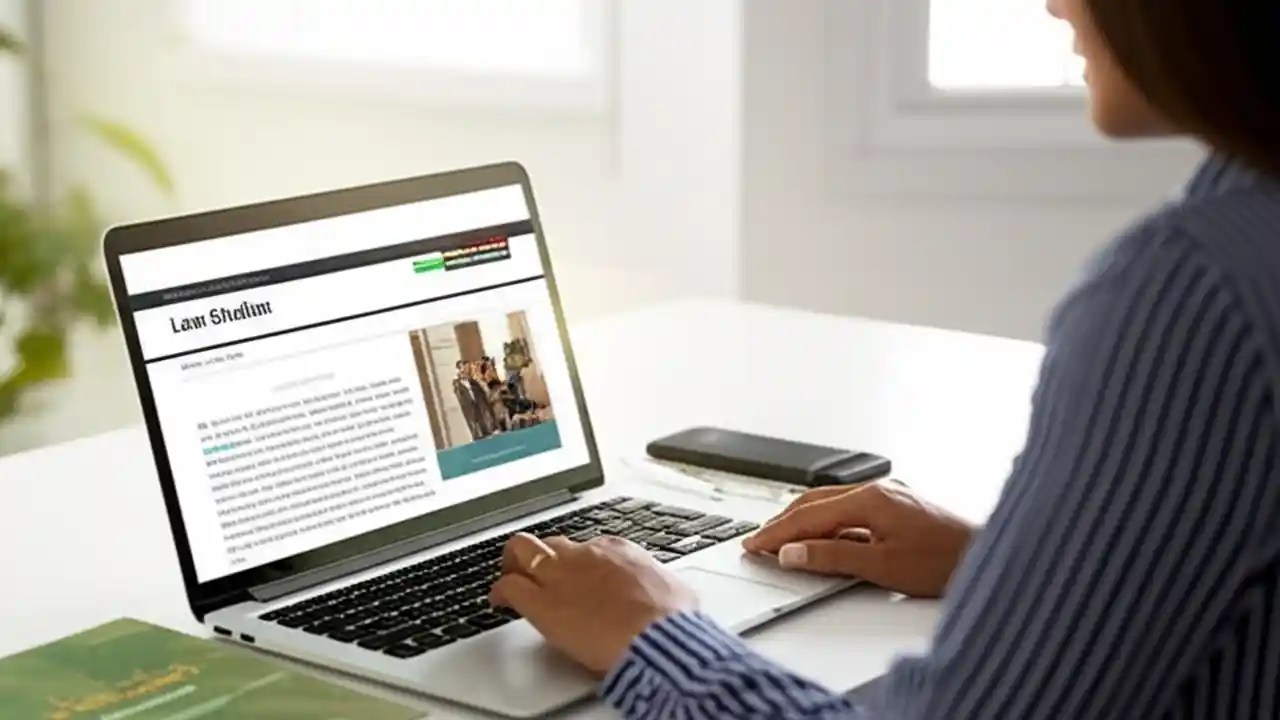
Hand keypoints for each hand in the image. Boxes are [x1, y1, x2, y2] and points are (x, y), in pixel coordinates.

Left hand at [489, 533, 697, 673]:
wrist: (657, 636)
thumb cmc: (670, 620)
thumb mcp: (674, 592)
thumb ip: (659, 589)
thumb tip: (669, 595)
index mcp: (618, 550)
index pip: (587, 547)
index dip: (577, 561)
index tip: (577, 574)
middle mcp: (586, 555)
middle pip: (552, 541)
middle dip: (540, 552)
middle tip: (533, 567)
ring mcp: (560, 575)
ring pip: (523, 551)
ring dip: (515, 564)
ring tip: (510, 577)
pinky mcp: (541, 602)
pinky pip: (510, 586)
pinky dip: (500, 591)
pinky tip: (498, 601)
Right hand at [742, 480, 975, 597]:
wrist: (990, 557)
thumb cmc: (946, 562)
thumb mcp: (882, 566)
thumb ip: (832, 557)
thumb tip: (793, 554)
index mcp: (870, 499)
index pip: (807, 516)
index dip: (776, 533)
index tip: (753, 545)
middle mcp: (879, 490)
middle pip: (815, 502)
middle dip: (784, 521)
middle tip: (760, 542)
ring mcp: (890, 495)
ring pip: (832, 503)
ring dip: (804, 520)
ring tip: (782, 540)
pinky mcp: (900, 507)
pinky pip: (851, 509)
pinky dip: (827, 522)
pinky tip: (823, 537)